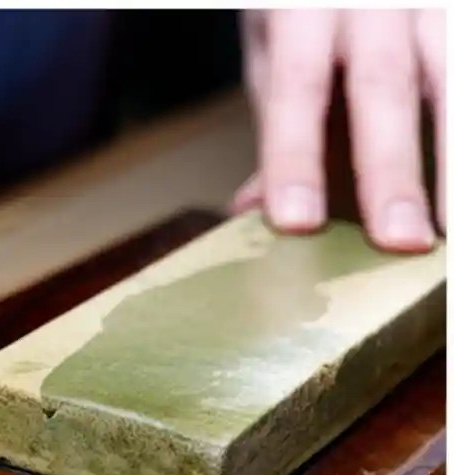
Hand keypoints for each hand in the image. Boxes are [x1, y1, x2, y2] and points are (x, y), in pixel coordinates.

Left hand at [236, 9, 443, 250]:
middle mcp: (373, 0)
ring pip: (451, 79)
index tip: (295, 221)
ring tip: (452, 234)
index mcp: (304, 10)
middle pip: (382, 84)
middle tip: (398, 241)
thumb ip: (282, 123)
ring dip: (453, 164)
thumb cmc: (315, 11)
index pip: (295, 88)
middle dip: (390, 169)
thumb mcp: (280, 50)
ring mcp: (431, 5)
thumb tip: (250, 211)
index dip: (294, 156)